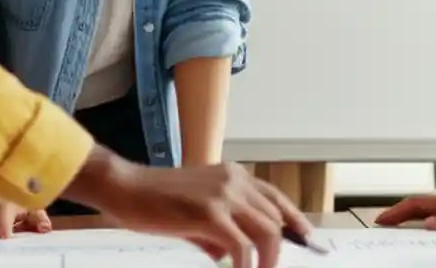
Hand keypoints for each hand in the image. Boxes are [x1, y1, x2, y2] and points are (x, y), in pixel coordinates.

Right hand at [60, 146, 313, 267]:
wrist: (124, 189)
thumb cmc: (153, 200)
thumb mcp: (194, 215)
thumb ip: (219, 233)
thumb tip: (232, 257)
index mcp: (233, 176)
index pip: (276, 200)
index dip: (297, 222)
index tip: (311, 242)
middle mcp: (235, 180)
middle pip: (277, 220)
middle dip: (282, 251)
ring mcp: (224, 195)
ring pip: (268, 233)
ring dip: (267, 262)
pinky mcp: (210, 213)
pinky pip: (242, 248)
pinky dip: (246, 267)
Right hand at [374, 187, 435, 229]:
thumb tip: (430, 223)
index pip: (419, 205)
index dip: (398, 212)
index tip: (382, 219)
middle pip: (421, 207)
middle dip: (399, 213)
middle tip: (384, 223)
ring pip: (431, 212)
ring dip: (412, 217)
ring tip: (400, 226)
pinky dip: (430, 222)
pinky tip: (432, 229)